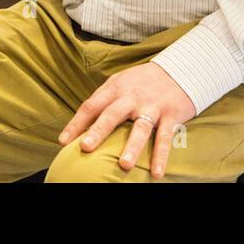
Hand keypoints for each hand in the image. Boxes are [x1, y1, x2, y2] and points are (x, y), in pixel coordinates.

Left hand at [57, 62, 195, 178]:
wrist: (179, 70)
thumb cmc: (141, 82)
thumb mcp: (119, 83)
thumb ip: (101, 101)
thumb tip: (78, 127)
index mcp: (115, 88)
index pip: (92, 105)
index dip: (76, 123)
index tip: (63, 141)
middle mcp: (132, 97)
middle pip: (113, 114)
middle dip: (99, 131)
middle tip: (86, 148)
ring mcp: (152, 106)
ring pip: (141, 127)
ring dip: (132, 147)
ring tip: (124, 165)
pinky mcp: (171, 115)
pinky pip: (165, 137)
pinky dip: (161, 156)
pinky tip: (157, 173)